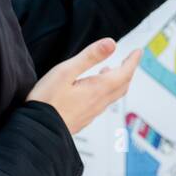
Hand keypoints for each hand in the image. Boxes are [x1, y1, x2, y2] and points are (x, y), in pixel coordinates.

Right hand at [26, 38, 142, 134]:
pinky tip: (94, 89)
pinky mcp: (82, 119)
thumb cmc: (47, 101)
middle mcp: (98, 102)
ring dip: (117, 82)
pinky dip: (105, 92)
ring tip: (111, 70)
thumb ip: (89, 57)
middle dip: (128, 71)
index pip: (123, 73)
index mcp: (97, 89)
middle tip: (130, 60)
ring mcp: (91, 113)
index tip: (138, 52)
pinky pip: (102, 103)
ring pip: (112, 95)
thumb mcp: (66, 71)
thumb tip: (111, 43)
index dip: (132, 61)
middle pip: (122, 85)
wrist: (37, 131)